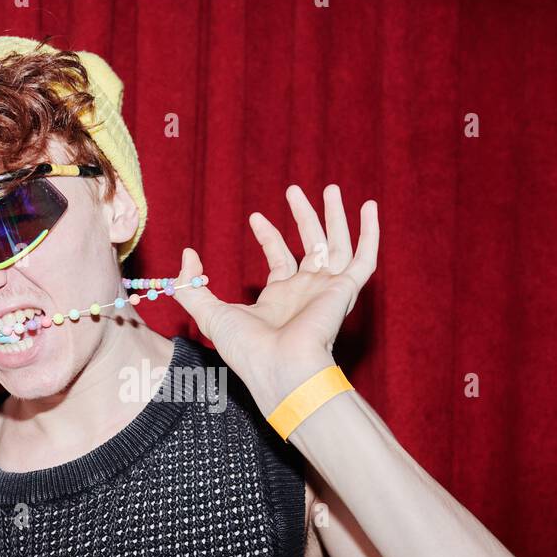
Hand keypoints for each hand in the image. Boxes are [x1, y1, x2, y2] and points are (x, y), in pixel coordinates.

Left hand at [172, 183, 378, 414]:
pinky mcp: (344, 290)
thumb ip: (190, 287)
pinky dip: (369, 233)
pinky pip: (364, 258)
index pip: (280, 259)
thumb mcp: (208, 313)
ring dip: (335, 217)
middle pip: (311, 245)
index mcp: (280, 298)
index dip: (269, 235)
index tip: (255, 217)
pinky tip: (369, 208)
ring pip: (338, 245)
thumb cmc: (246, 350)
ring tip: (331, 189)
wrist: (278, 367)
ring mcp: (327, 290)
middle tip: (294, 189)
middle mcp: (306, 292)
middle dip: (304, 216)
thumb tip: (186, 255)